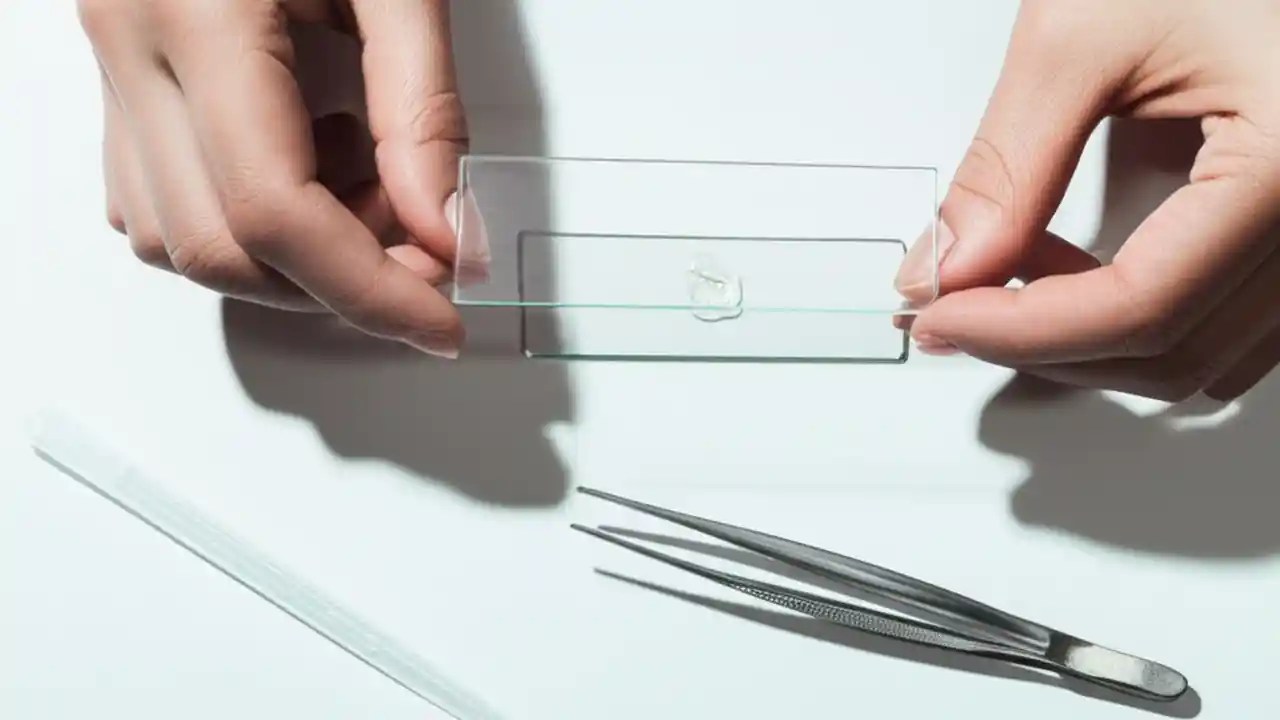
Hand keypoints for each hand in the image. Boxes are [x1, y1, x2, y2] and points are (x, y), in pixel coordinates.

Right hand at [78, 0, 466, 356]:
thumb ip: (421, 105)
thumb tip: (440, 227)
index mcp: (195, 13)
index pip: (276, 215)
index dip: (369, 292)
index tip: (439, 324)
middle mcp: (130, 47)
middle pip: (222, 248)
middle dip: (337, 280)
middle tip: (424, 248)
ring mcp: (108, 65)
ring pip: (180, 240)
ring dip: (291, 254)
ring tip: (367, 181)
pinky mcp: (116, 75)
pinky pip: (158, 199)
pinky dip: (245, 219)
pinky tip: (308, 160)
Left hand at [895, 0, 1279, 400]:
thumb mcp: (1087, 32)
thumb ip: (1010, 164)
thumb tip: (948, 264)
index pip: (1143, 309)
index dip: (1020, 331)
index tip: (940, 315)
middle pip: (1172, 354)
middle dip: (1044, 345)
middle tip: (950, 308)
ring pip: (1202, 357)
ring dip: (1088, 341)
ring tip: (1006, 285)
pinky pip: (1227, 323)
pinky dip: (1137, 319)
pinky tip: (1072, 272)